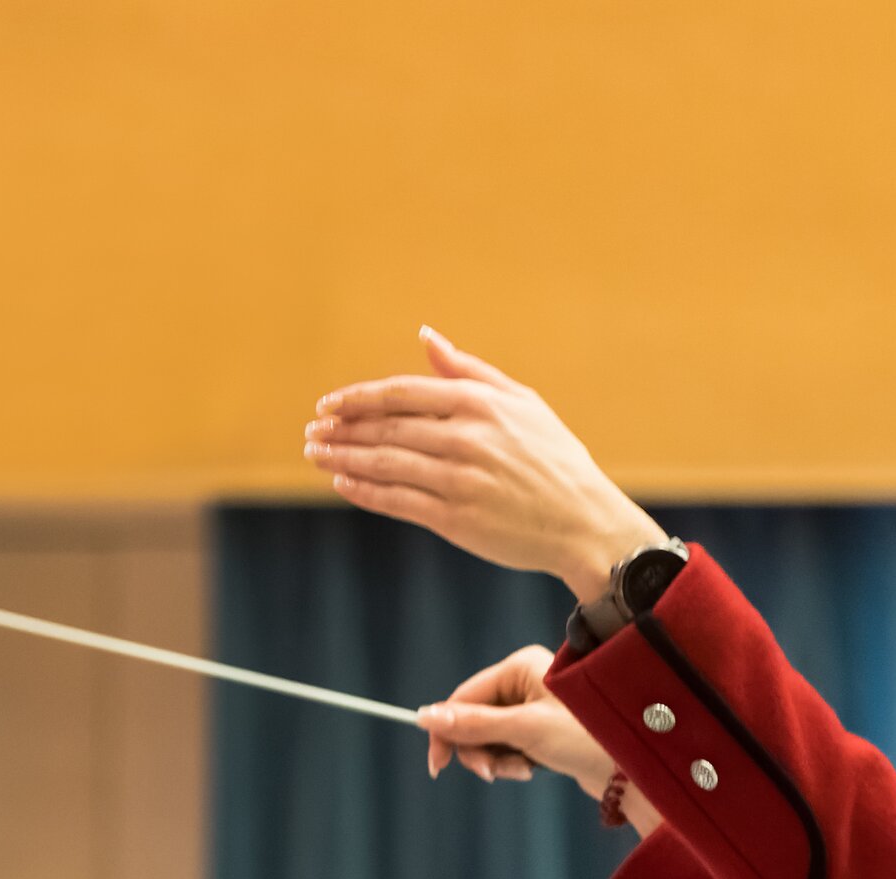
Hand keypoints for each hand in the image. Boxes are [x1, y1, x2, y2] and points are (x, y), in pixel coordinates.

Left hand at [304, 327, 667, 598]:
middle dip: (341, 429)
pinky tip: (343, 483)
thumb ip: (470, 371)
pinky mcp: (456, 519)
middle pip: (385, 428)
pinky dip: (364, 492)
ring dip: (342, 458)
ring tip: (315, 454)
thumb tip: (425, 338)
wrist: (584, 523)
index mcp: (481, 404)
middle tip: (311, 432)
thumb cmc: (556, 461)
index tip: (328, 404)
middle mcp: (467, 438)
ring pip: (384, 463)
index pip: (401, 393)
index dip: (357, 398)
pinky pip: (397, 501)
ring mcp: (459, 480)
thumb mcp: (523, 404)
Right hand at [413, 642, 608, 795]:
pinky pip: (508, 747)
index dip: (446, 730)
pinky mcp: (542, 730)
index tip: (437, 765)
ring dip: (498, 760)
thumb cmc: (588, 737)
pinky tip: (532, 770)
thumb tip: (425, 717)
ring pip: (489, 737)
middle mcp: (526, 681)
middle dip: (479, 750)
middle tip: (491, 773)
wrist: (635, 769)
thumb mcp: (525, 730)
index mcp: (520, 666)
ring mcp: (534, 707)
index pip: (464, 696)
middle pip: (474, 718)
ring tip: (523, 770)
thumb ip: (473, 724)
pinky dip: (512, 762)